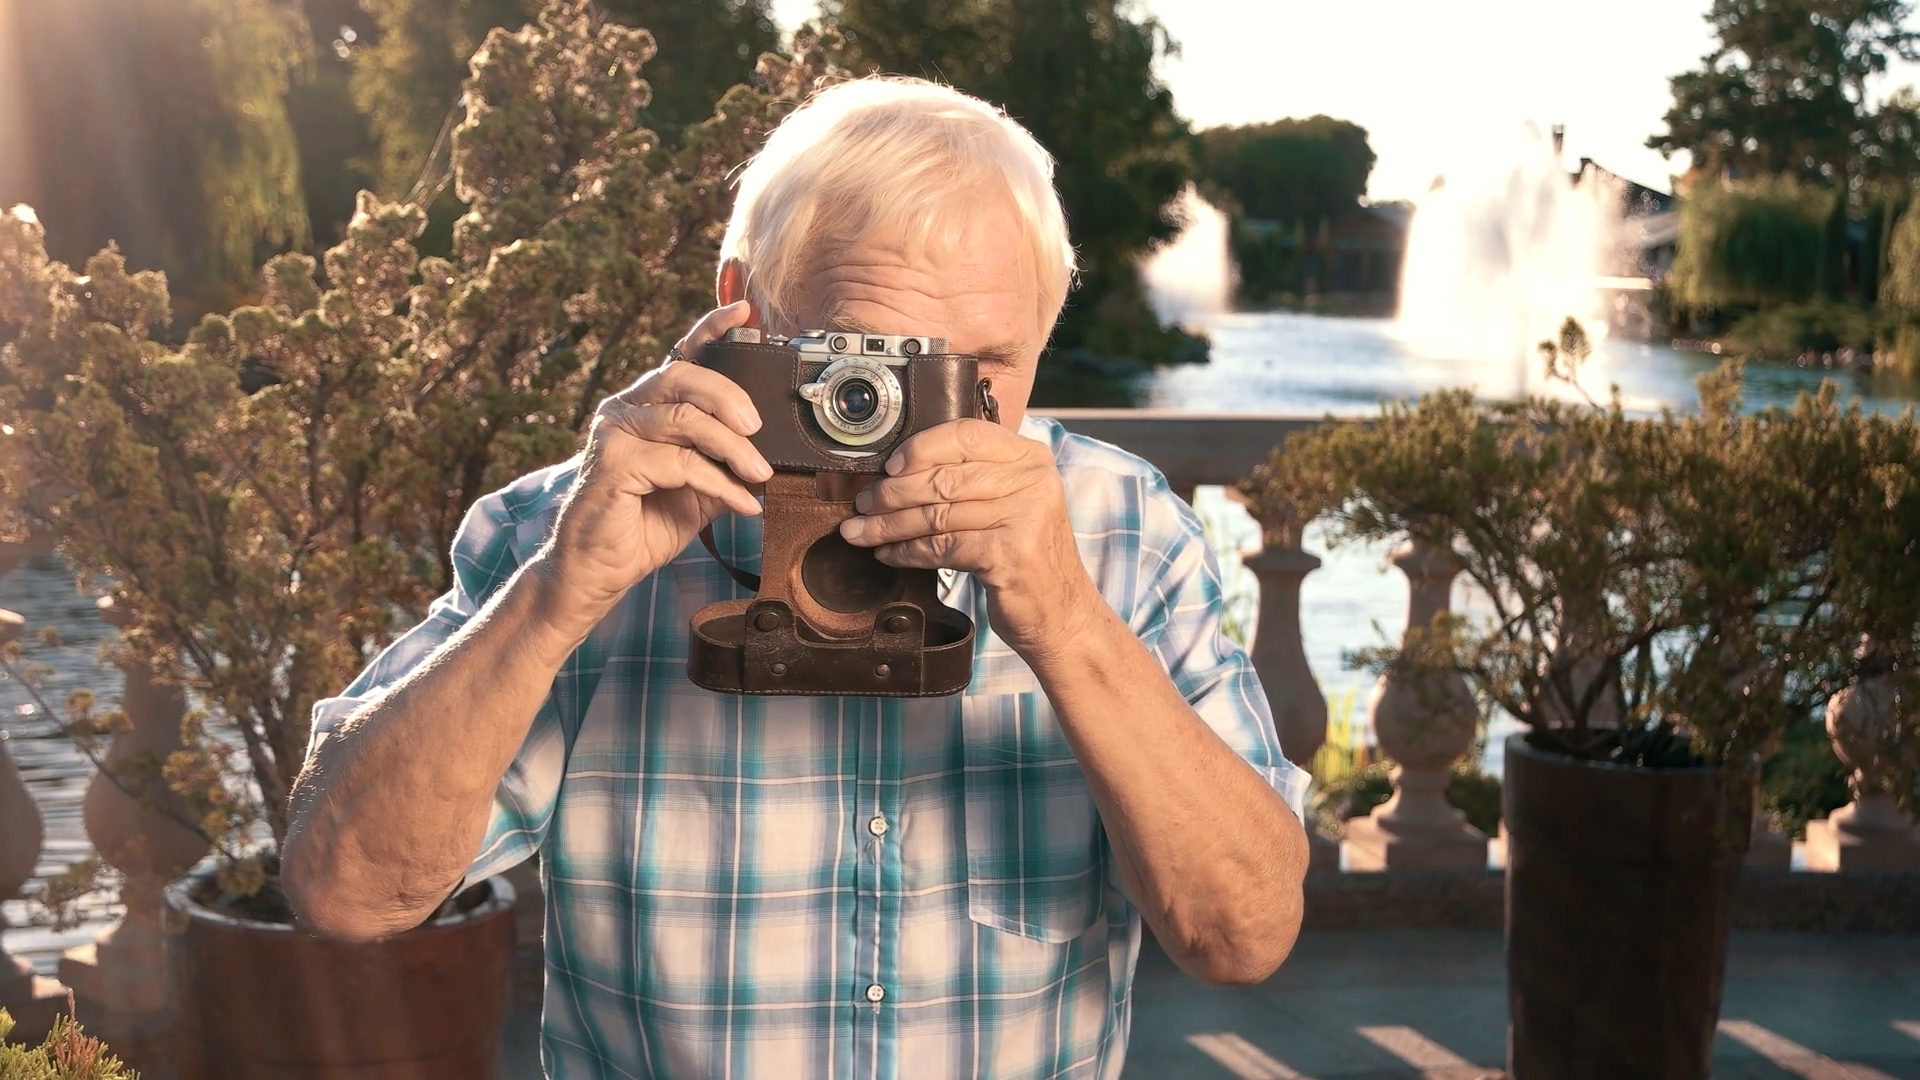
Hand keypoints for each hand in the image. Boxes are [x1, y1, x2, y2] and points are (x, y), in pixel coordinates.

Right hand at [531, 302, 771, 635]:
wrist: (600, 569)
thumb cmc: (643, 524)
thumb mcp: (697, 489)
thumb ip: (723, 463)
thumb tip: (769, 454)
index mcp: (646, 406)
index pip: (679, 356)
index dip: (710, 328)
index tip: (745, 311)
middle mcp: (625, 409)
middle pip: (683, 377)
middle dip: (730, 396)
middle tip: (758, 428)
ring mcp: (614, 433)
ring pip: (685, 420)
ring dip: (733, 448)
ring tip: (759, 473)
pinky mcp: (612, 464)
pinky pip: (678, 462)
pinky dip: (719, 482)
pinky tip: (742, 502)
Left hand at [838, 418, 1100, 659]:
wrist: (1061, 614)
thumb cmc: (1023, 557)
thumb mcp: (1010, 504)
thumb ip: (974, 478)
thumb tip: (898, 469)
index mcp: (1031, 457)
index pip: (967, 433)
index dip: (921, 447)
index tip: (888, 466)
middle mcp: (1034, 480)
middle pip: (945, 478)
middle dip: (892, 493)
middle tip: (861, 504)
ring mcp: (1025, 516)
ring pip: (937, 514)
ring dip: (890, 525)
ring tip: (861, 532)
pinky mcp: (1010, 553)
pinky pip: (942, 547)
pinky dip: (908, 551)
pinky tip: (889, 555)